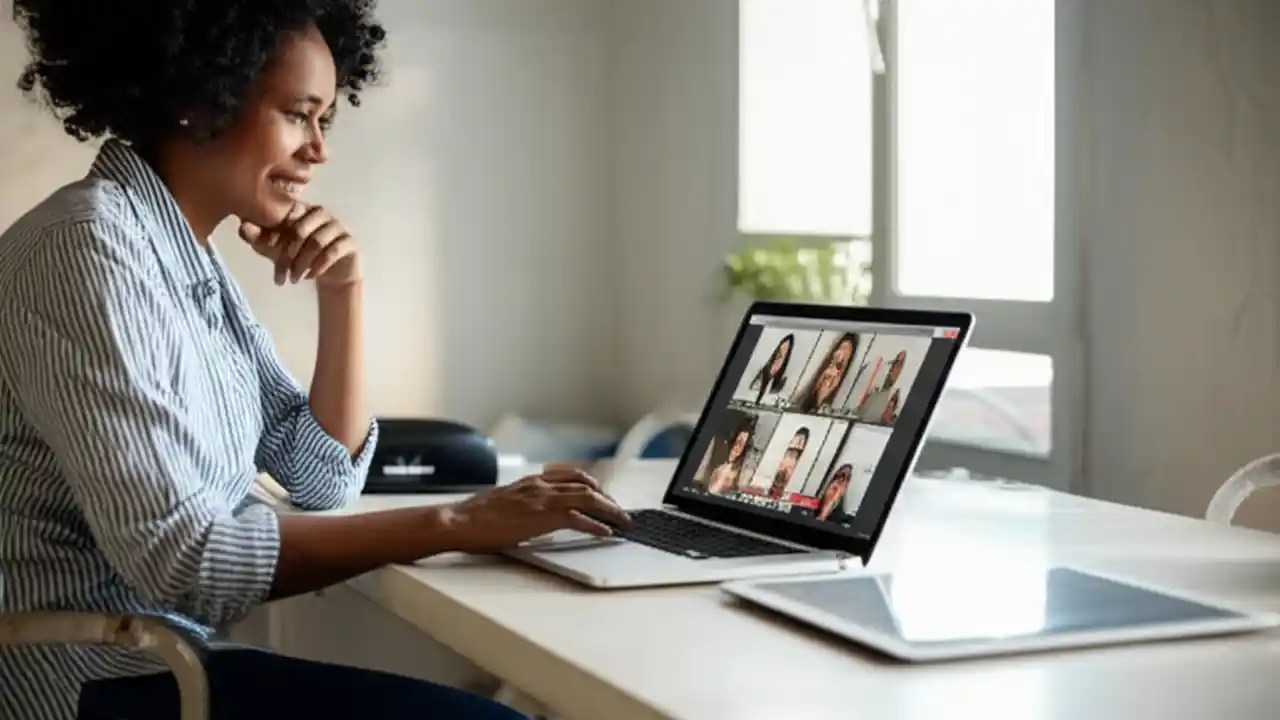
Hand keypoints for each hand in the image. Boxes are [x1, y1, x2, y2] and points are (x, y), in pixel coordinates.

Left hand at [238, 203, 362, 288]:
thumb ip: (259, 238)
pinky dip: (318, 266)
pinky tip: (310, 276)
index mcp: (301, 209)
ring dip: (302, 263)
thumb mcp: (275, 250)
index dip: (276, 235)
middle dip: (288, 254)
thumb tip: (242, 227)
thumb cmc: (300, 257)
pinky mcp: (349, 242)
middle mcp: (321, 213)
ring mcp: (338, 226)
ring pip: (317, 241)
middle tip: (282, 274)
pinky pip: (332, 251)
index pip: (286, 216)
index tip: (268, 252)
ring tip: (294, 279)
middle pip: (300, 229)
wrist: (330, 275)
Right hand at [446, 466, 631, 552]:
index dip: (592, 485)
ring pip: (588, 498)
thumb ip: (523, 503)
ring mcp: (542, 499)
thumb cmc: (474, 517)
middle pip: (586, 484)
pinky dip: (596, 526)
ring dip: (610, 510)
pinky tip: (606, 533)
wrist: (458, 521)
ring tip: (623, 521)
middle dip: (607, 498)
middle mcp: (540, 485)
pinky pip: (579, 519)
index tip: (603, 495)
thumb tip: (532, 515)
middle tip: (619, 512)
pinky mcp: (542, 516)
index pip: (571, 475)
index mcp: (531, 481)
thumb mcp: (504, 502)